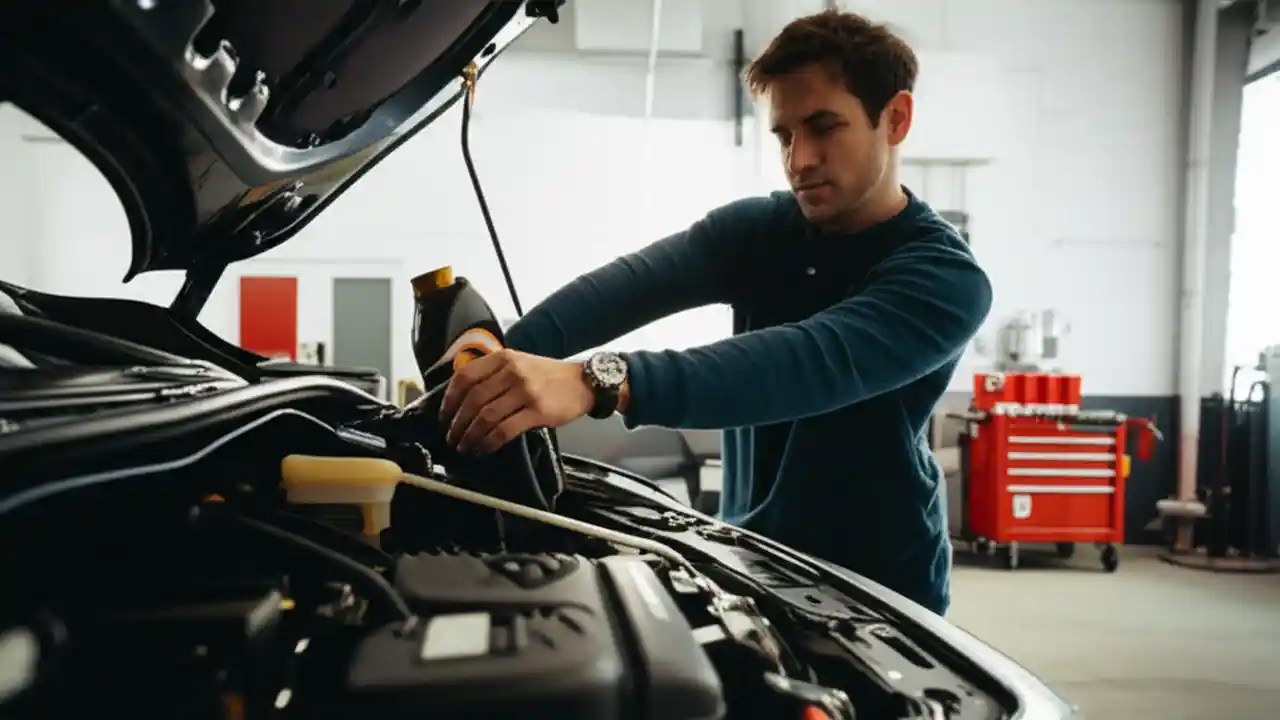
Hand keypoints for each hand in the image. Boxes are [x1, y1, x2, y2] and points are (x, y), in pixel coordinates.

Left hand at [439, 349, 593, 454]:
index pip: (465, 377)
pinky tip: (483, 449)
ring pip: (486, 417)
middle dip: (458, 423)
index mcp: (503, 358)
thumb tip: (462, 399)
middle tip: (452, 438)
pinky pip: (504, 430)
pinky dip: (489, 443)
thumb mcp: (519, 363)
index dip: (449, 400)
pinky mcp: (537, 412)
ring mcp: (525, 392)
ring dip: (470, 436)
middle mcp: (512, 372)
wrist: (582, 383)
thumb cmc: (547, 376)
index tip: (444, 416)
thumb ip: (493, 374)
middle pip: (473, 400)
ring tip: (465, 447)